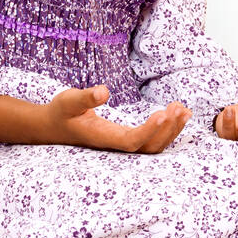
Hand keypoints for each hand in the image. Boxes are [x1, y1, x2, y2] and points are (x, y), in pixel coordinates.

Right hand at [46, 84, 191, 153]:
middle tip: (178, 107)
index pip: (131, 141)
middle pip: (148, 147)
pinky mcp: (126, 139)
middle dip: (167, 129)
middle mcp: (115, 145)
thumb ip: (85, 97)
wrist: (54, 127)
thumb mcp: (68, 100)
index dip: (149, 131)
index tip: (163, 113)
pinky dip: (168, 129)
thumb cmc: (61, 113)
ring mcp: (122, 144)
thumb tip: (104, 91)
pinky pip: (152, 140)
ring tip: (183, 109)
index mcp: (102, 137)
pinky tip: (179, 114)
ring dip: (171, 130)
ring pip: (153, 146)